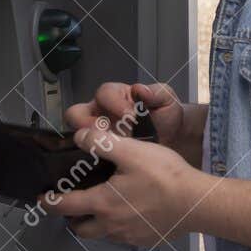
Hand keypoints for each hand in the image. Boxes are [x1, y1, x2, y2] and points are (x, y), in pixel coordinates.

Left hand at [39, 127, 209, 249]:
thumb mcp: (131, 152)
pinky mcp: (144, 241)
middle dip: (71, 219)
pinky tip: (128, 213)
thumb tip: (79, 136)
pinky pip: (122, 238)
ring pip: (101, 235)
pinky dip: (117, 227)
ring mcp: (128, 237)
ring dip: (94, 224)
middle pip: (79, 229)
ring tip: (100, 207)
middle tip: (72, 205)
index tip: (42, 198)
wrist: (198, 204)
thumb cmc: (165, 177)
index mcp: (102, 204)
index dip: (49, 201)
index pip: (64, 206)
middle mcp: (111, 226)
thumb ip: (101, 142)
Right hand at [64, 81, 201, 166]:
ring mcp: (98, 133)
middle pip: (76, 113)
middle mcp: (100, 112)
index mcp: (115, 95)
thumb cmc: (166, 116)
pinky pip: (87, 153)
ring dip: (88, 141)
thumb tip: (140, 90)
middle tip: (107, 133)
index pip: (104, 94)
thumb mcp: (167, 99)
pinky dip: (94, 157)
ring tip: (107, 148)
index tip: (130, 115)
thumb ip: (157, 92)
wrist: (174, 139)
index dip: (114, 104)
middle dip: (87, 123)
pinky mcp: (101, 151)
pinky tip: (111, 161)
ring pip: (77, 134)